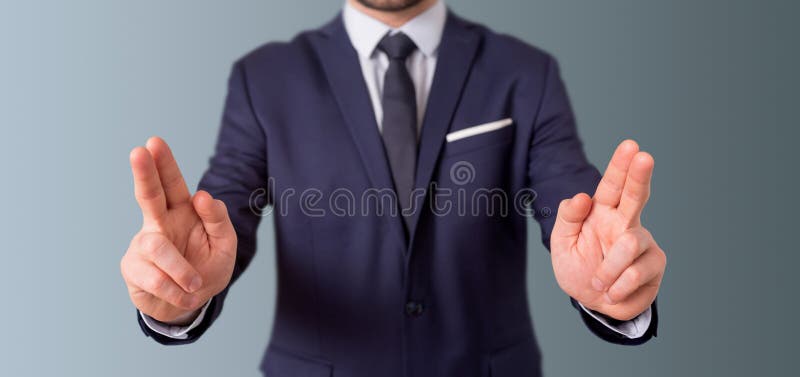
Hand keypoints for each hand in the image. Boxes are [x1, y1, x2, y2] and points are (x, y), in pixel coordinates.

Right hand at [120, 137, 236, 323]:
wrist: (191, 303)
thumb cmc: (208, 267)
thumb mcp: (225, 244)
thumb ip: (218, 220)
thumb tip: (202, 196)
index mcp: (183, 210)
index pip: (171, 182)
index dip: (163, 163)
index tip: (154, 143)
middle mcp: (159, 222)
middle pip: (148, 195)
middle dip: (144, 174)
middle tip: (138, 152)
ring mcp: (142, 245)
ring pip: (157, 248)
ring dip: (181, 269)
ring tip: (196, 283)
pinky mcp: (132, 268)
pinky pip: (154, 278)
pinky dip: (175, 290)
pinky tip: (183, 293)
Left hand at [551, 140, 665, 320]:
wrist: (594, 303)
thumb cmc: (578, 268)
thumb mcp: (562, 244)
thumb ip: (567, 219)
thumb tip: (581, 197)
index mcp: (602, 211)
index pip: (612, 185)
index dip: (621, 166)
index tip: (630, 146)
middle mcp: (625, 222)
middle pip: (635, 195)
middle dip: (639, 176)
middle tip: (644, 157)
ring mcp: (643, 242)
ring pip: (628, 245)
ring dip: (607, 269)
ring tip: (599, 281)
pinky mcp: (655, 264)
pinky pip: (634, 273)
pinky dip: (616, 286)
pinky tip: (612, 291)